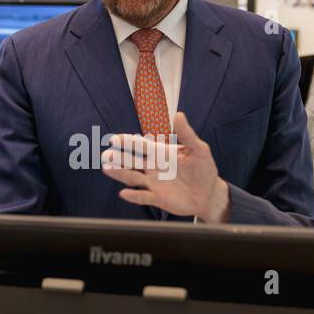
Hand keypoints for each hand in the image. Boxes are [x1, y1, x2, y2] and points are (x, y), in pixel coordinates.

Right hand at [102, 111, 229, 221]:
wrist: (208, 193)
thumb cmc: (204, 169)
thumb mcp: (199, 150)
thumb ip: (187, 134)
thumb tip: (178, 114)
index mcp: (161, 153)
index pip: (140, 146)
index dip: (127, 142)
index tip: (114, 139)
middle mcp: (153, 168)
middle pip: (132, 161)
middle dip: (118, 158)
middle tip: (105, 155)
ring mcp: (153, 183)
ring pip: (133, 178)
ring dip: (120, 173)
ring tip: (107, 168)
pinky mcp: (157, 198)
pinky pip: (143, 197)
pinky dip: (134, 196)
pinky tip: (124, 193)